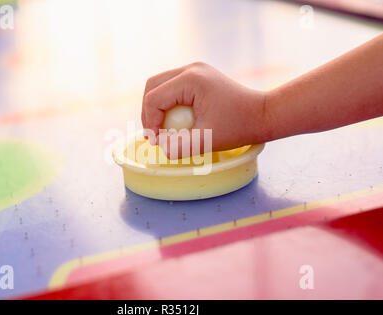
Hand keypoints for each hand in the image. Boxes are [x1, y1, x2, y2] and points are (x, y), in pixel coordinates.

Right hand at [141, 62, 269, 157]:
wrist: (263, 113)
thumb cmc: (239, 126)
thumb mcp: (208, 139)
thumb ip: (181, 146)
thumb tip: (161, 150)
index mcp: (191, 80)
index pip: (154, 98)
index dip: (150, 122)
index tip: (157, 141)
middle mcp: (190, 68)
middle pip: (152, 86)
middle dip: (148, 111)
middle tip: (153, 134)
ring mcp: (195, 69)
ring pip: (160, 84)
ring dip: (155, 106)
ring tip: (161, 128)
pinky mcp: (198, 75)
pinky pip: (172, 86)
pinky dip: (167, 102)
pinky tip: (173, 120)